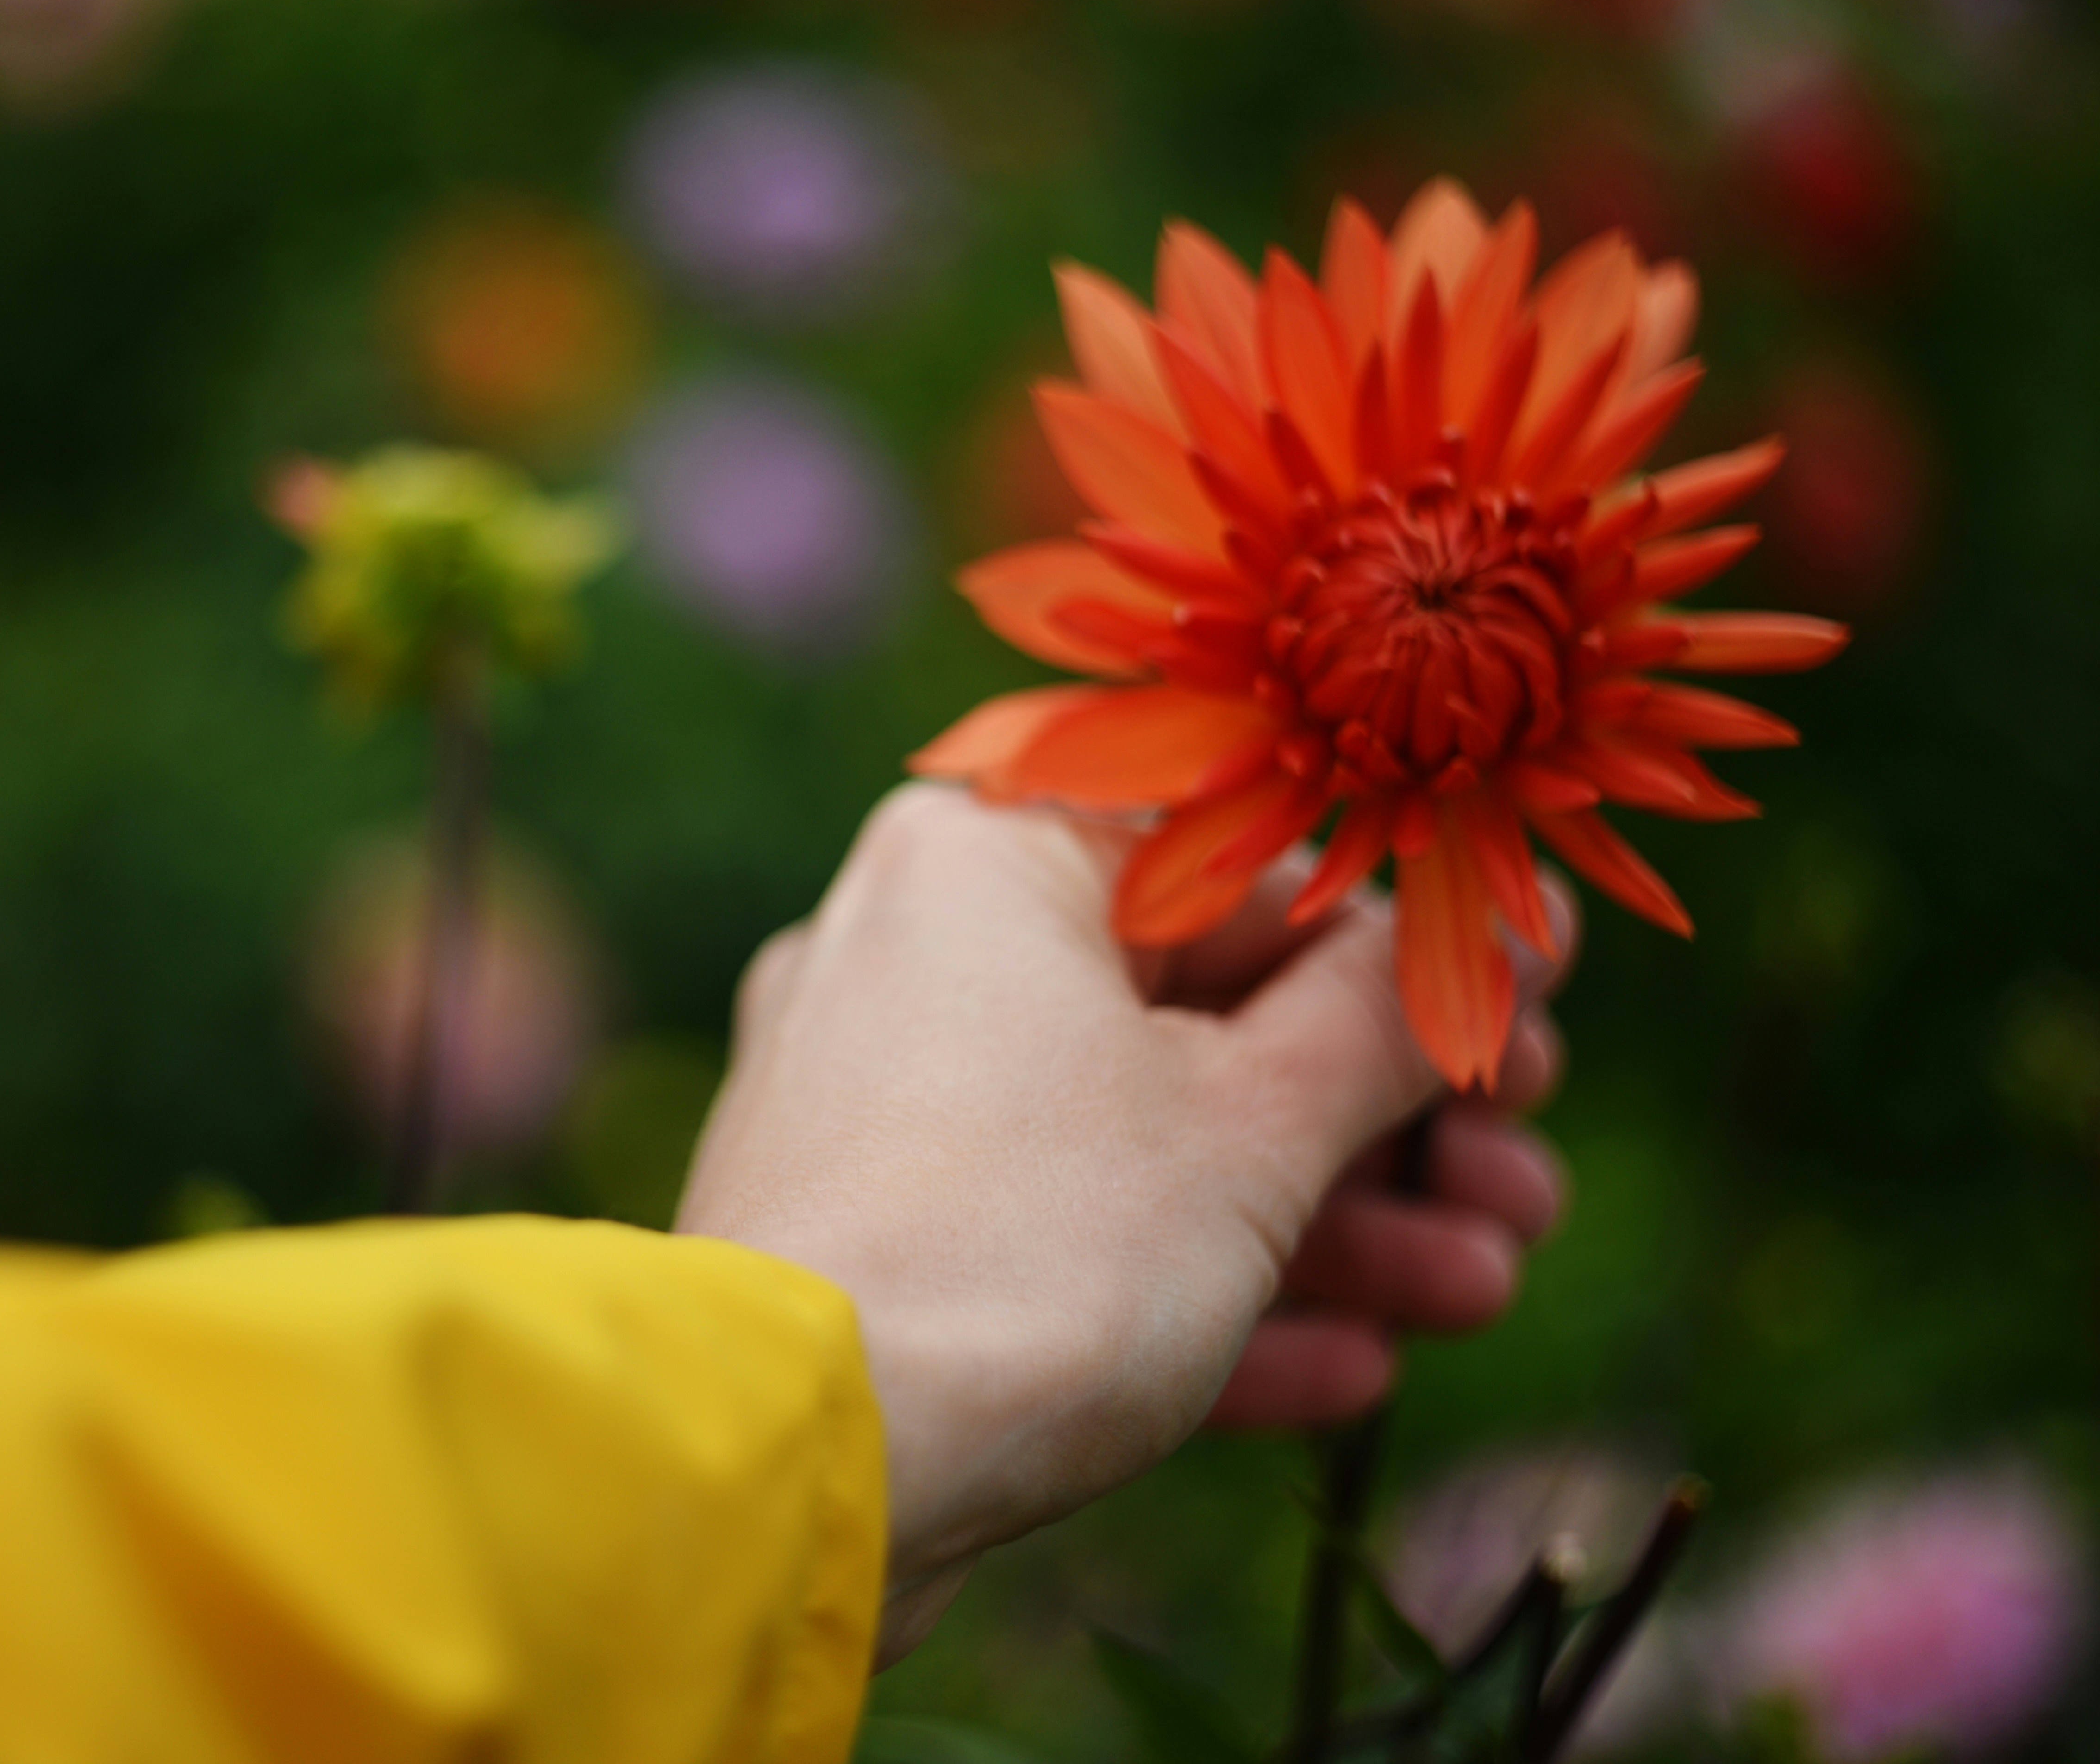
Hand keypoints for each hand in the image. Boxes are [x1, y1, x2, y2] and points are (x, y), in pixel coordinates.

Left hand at [675, 784, 1573, 1666]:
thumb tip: (1504, 935)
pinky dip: (1199, 1292)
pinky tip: (1351, 1369)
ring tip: (1475, 1290)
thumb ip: (1385, 1021)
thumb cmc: (1032, 1252)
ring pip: (1140, 1141)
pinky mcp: (871, 1241)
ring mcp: (878, 1105)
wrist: (800, 1465)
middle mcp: (912, 954)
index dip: (1404, 959)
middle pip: (1198, 1016)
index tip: (1522, 1035)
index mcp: (988, 861)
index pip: (1241, 868)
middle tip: (1526, 1189)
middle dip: (1382, 1123)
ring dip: (1324, 1224)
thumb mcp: (1253, 1127)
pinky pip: (1059, 1238)